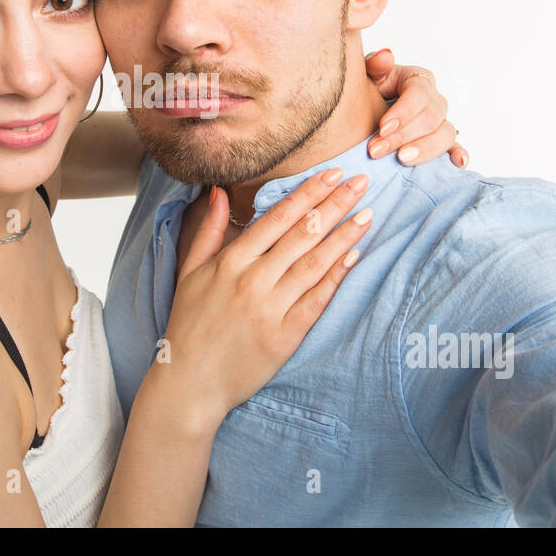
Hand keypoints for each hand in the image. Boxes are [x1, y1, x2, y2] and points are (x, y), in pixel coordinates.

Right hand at [151, 168, 372, 430]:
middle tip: (362, 182)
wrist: (190, 382)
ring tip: (367, 214)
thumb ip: (207, 231)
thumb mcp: (188, 272)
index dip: (308, 193)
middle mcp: (253, 280)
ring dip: (344, 236)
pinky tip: (354, 256)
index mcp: (230, 262)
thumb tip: (219, 193)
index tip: (332, 173)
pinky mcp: (285, 336)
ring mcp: (271, 308)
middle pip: (302, 234)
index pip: (278, 218)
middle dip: (335, 204)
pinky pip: (317, 300)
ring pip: (314, 263)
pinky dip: (337, 277)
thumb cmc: (188, 324)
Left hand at [364, 48, 468, 167]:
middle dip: (403, 136)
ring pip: (444, 134)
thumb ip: (375, 65)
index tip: (382, 127)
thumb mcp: (368, 76)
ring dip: (424, 148)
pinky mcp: (440, 140)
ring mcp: (439, 121)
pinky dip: (458, 154)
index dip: (403, 111)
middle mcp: (433, 100)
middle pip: (431, 117)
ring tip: (402, 159)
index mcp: (417, 80)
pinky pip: (455, 147)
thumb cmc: (369, 90)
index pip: (419, 93)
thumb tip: (385, 56)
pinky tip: (457, 163)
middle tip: (377, 150)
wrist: (367, 108)